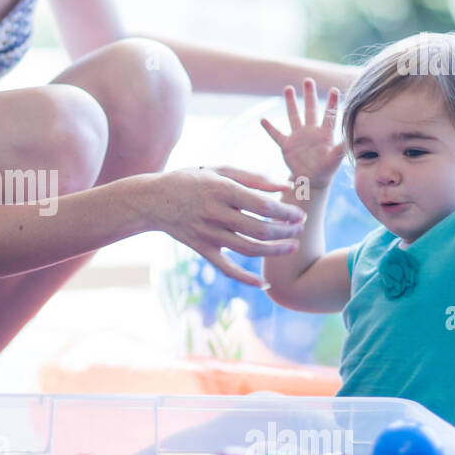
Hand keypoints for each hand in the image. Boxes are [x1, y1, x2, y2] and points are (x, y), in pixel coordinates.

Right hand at [152, 166, 305, 286]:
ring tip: (292, 246)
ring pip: (249, 249)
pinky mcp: (202, 249)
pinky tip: (263, 284)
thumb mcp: (220, 171)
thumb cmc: (192, 180)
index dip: (286, 212)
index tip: (299, 213)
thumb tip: (287, 185)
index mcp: (222, 191)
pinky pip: (226, 268)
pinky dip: (245, 279)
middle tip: (300, 228)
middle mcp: (215, 214)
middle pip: (260, 230)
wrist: (154, 200)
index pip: (263, 206)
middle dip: (286, 231)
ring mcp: (208, 234)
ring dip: (275, 251)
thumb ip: (254, 178)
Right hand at [261, 78, 345, 187]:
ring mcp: (298, 137)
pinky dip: (270, 128)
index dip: (332, 103)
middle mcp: (311, 131)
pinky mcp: (287, 145)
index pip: (329, 115)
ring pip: (294, 116)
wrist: (312, 178)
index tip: (335, 89)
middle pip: (310, 109)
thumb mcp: (336, 158)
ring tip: (288, 88)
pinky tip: (263, 119)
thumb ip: (342, 148)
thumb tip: (352, 139)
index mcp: (325, 134)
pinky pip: (276, 135)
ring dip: (290, 103)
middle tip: (308, 80)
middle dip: (309, 95)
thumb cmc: (327, 168)